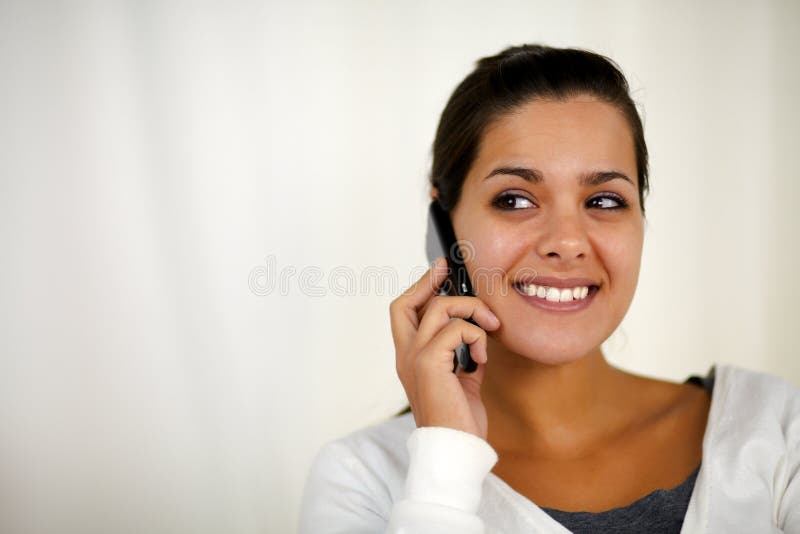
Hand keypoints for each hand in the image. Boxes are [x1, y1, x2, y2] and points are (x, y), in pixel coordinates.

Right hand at [389, 257, 500, 438]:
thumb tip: (478, 336)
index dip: (419, 289)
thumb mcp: (464, 381)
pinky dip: (476, 336)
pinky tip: (482, 356)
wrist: (456, 449)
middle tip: (447, 270)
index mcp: (410, 359)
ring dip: (471, 310)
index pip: (404, 314)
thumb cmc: (460, 421)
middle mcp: (406, 356)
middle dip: (427, 281)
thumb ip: (464, 357)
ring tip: (490, 326)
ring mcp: (414, 358)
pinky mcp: (429, 363)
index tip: (439, 272)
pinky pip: (457, 329)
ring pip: (439, 308)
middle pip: (404, 303)